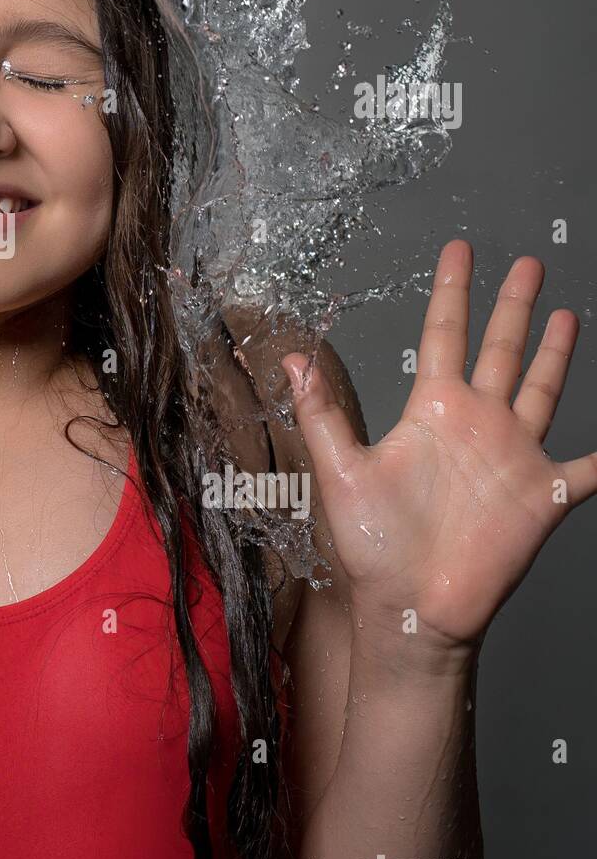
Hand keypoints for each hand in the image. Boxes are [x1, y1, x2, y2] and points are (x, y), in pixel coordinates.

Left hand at [282, 239, 593, 660]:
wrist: (409, 608)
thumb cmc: (372, 548)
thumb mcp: (340, 471)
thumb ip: (321, 413)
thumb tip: (293, 358)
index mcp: (430, 411)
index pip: (443, 334)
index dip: (453, 291)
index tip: (459, 250)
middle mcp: (476, 423)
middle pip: (501, 348)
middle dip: (514, 306)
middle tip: (529, 263)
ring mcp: (513, 455)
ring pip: (544, 389)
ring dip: (556, 353)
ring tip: (567, 313)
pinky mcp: (544, 494)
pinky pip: (590, 467)